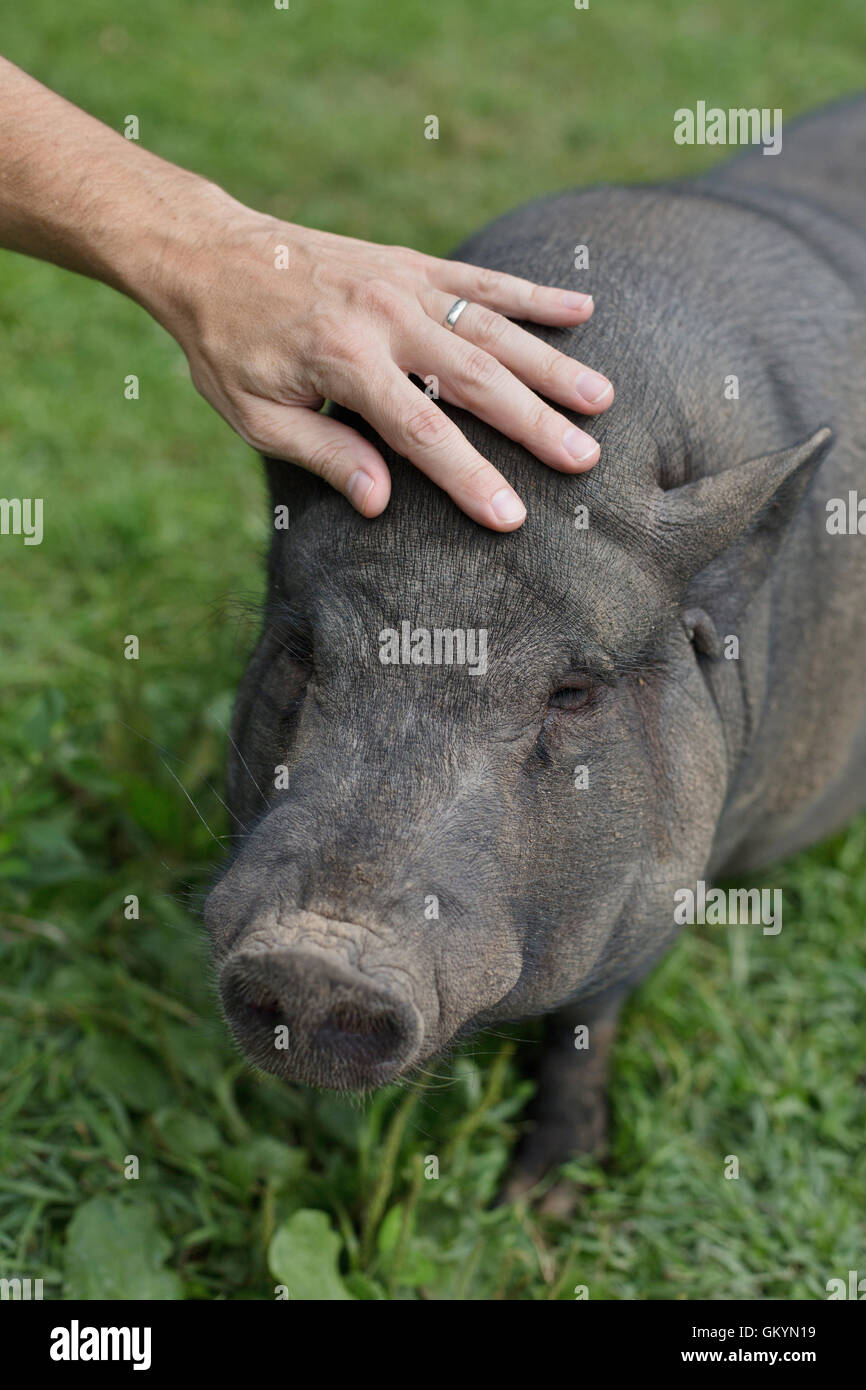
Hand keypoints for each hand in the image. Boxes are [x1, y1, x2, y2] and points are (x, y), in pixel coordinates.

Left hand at [160, 208, 612, 529]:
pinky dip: (533, 296)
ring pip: (493, 329)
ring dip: (551, 364)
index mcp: (342, 360)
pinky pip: (483, 281)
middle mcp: (384, 316)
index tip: (512, 516)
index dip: (470, 477)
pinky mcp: (412, 264)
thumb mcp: (254, 416)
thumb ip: (321, 454)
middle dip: (534, 423)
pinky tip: (583, 309)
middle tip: (586, 459)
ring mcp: (404, 284)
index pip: (420, 432)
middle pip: (474, 379)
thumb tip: (380, 502)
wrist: (211, 252)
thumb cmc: (229, 346)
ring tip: (601, 399)